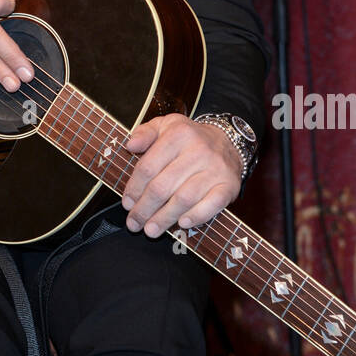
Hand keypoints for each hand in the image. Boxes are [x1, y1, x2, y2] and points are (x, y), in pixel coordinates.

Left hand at [120, 113, 242, 237]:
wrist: (227, 141)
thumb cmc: (190, 138)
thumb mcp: (165, 125)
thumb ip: (145, 133)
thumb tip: (130, 145)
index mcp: (178, 134)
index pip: (148, 167)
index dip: (134, 189)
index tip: (127, 204)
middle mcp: (197, 150)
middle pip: (163, 187)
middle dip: (145, 209)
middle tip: (134, 222)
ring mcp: (214, 169)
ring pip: (184, 199)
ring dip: (164, 218)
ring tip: (151, 230)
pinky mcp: (228, 185)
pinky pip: (212, 204)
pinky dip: (196, 216)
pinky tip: (182, 224)